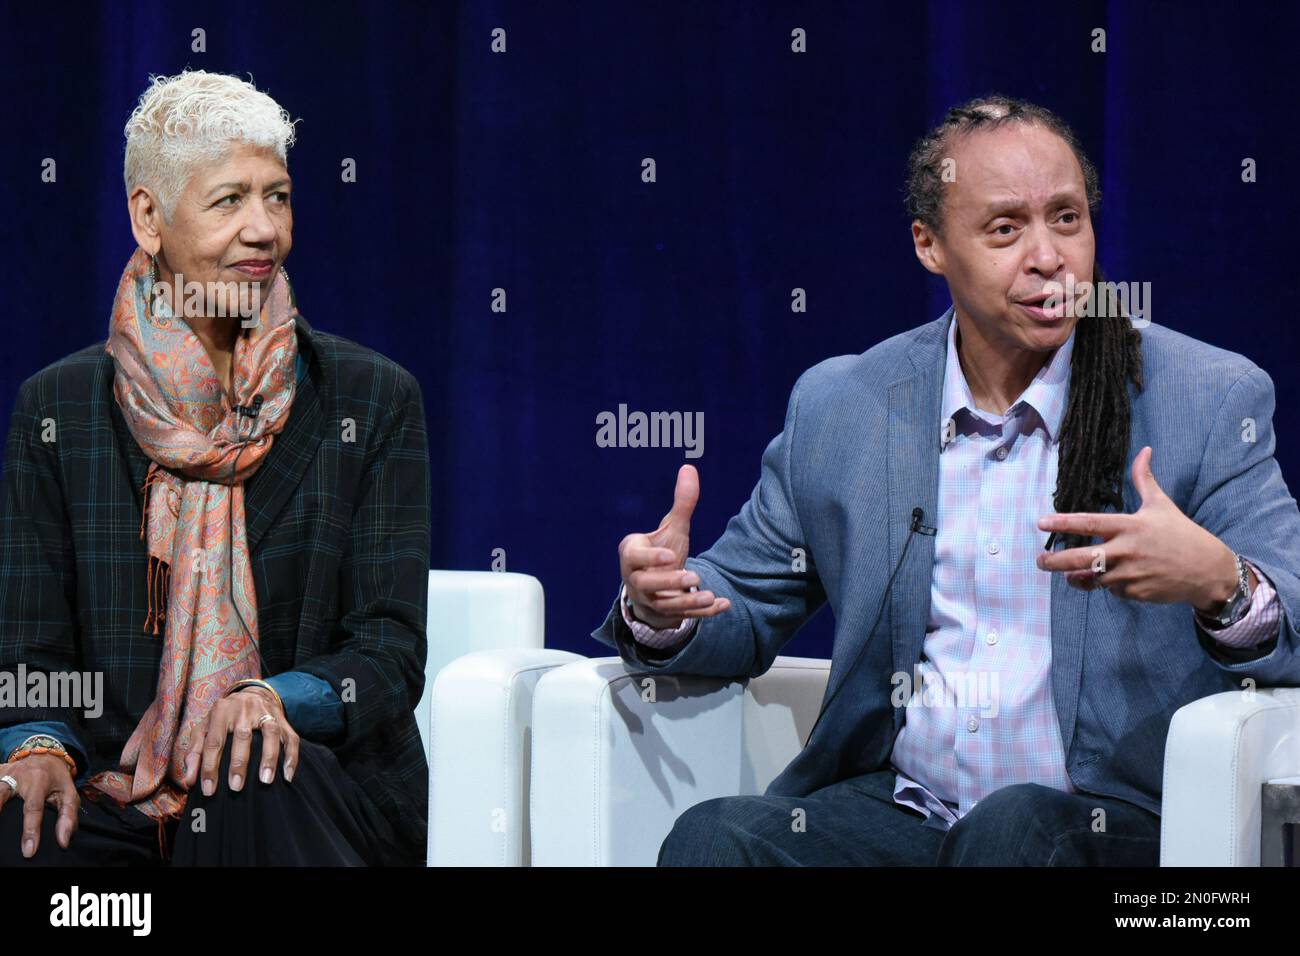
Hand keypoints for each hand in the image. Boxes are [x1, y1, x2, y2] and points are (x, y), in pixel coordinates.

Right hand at [0, 753, 78, 857]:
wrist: (44, 756)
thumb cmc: (56, 778)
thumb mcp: (69, 793)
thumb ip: (68, 816)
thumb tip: (63, 842)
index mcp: (39, 780)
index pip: (33, 808)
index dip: (31, 830)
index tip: (28, 851)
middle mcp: (17, 775)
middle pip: (1, 794)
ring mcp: (2, 774)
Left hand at [182, 685, 300, 795]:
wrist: (251, 694)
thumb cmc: (223, 718)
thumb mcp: (204, 728)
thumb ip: (194, 752)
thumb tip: (189, 780)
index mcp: (221, 711)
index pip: (214, 741)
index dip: (209, 766)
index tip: (209, 790)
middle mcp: (244, 710)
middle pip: (243, 736)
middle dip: (239, 763)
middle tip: (236, 787)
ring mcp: (267, 713)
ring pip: (270, 733)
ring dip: (269, 758)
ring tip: (265, 781)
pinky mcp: (283, 720)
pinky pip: (291, 737)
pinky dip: (291, 756)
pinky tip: (287, 775)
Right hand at [618, 464, 731, 628]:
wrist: (654, 586)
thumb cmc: (660, 551)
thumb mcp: (671, 528)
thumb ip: (681, 503)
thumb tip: (689, 468)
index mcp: (632, 556)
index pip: (635, 558)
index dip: (650, 558)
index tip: (669, 555)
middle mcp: (637, 580)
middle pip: (646, 585)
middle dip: (669, 582)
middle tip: (693, 577)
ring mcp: (651, 600)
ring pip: (665, 605)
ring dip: (687, 603)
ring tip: (707, 595)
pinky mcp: (667, 614)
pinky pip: (684, 616)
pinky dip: (704, 614)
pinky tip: (723, 604)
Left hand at [1036, 446, 1246, 610]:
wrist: (1208, 570)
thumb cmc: (1181, 534)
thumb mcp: (1161, 505)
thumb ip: (1144, 480)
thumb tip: (1144, 450)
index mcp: (1129, 526)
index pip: (1088, 523)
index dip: (1063, 523)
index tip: (1041, 523)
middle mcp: (1126, 551)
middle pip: (1080, 558)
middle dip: (1055, 561)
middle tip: (1039, 561)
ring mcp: (1129, 575)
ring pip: (1092, 578)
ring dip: (1080, 576)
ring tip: (1070, 573)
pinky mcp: (1134, 593)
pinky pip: (1110, 591)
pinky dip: (1107, 586)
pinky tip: (1115, 579)